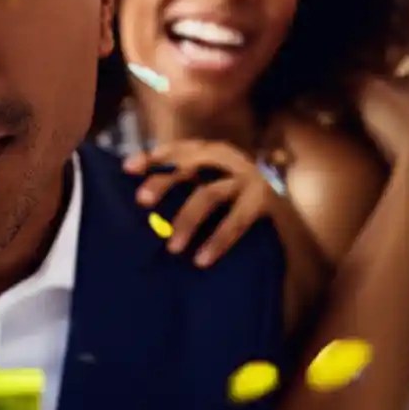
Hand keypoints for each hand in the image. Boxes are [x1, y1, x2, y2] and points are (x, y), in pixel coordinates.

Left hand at [125, 140, 278, 267]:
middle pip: (188, 167)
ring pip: (209, 195)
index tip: (126, 169)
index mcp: (207, 151)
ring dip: (187, 220)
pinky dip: (218, 241)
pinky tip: (201, 259)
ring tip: (172, 247)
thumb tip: (136, 201)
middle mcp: (226, 160)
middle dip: (163, 182)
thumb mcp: (203, 182)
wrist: (282, 209)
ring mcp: (246, 179)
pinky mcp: (263, 202)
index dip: (151, 158)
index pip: (174, 150)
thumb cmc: (226, 198)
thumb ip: (176, 184)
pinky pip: (236, 222)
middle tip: (140, 202)